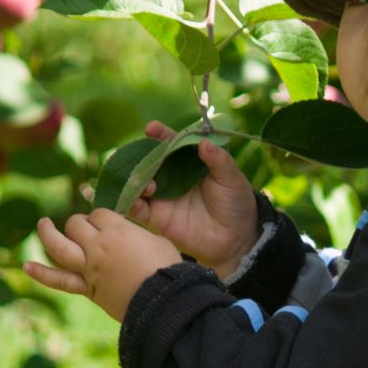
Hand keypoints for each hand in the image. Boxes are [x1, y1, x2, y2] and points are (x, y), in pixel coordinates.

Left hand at [24, 210, 181, 324]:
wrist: (164, 302)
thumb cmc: (168, 268)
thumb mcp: (157, 240)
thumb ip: (137, 234)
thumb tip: (129, 237)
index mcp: (117, 229)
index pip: (99, 213)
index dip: (101, 217)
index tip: (108, 223)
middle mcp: (97, 245)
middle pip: (77, 224)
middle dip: (80, 223)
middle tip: (86, 228)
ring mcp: (89, 267)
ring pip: (60, 246)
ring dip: (47, 234)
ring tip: (43, 224)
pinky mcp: (87, 288)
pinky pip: (60, 280)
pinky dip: (42, 274)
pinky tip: (26, 267)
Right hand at [125, 121, 260, 274]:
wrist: (236, 238)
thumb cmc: (236, 203)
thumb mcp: (231, 178)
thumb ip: (219, 160)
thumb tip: (203, 142)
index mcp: (189, 162)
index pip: (171, 143)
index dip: (160, 135)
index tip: (151, 128)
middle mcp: (172, 177)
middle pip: (150, 161)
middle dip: (142, 157)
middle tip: (144, 158)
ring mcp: (162, 197)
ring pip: (139, 183)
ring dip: (136, 180)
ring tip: (149, 186)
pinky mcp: (157, 218)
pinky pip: (137, 209)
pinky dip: (131, 203)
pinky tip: (135, 200)